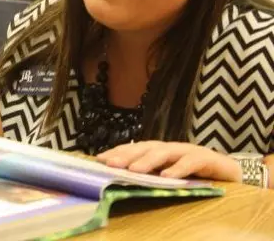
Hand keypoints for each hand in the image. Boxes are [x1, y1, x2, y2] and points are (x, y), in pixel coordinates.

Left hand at [97, 141, 242, 182]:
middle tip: (110, 164)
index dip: (118, 152)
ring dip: (148, 160)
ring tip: (134, 170)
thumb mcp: (169, 177)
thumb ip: (151, 176)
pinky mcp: (207, 158)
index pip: (135, 149)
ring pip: (165, 152)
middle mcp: (171, 149)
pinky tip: (168, 176)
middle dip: (127, 155)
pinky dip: (180, 168)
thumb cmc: (195, 176)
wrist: (229, 173)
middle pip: (146, 148)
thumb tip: (123, 180)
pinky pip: (192, 162)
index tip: (99, 159)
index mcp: (160, 152)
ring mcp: (188, 151)